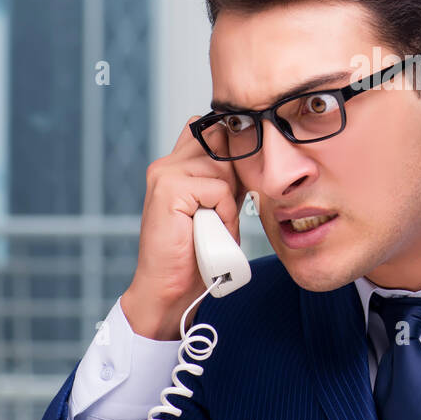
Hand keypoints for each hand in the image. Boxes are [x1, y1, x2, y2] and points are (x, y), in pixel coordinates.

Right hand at [121, 117, 246, 338]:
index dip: (232, 155)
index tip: (235, 188)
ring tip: (215, 224)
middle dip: (234, 178)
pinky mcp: (169, 188)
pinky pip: (218, 188)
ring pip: (223, 166)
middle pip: (222, 143)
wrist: (169, 288)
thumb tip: (255, 157)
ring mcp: (165, 173)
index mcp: (175, 164)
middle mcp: (167, 163)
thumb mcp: (216, 206)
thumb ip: (227, 179)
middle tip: (222, 212)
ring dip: (230, 200)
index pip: (213, 132)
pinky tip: (212, 230)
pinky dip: (225, 212)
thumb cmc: (194, 252)